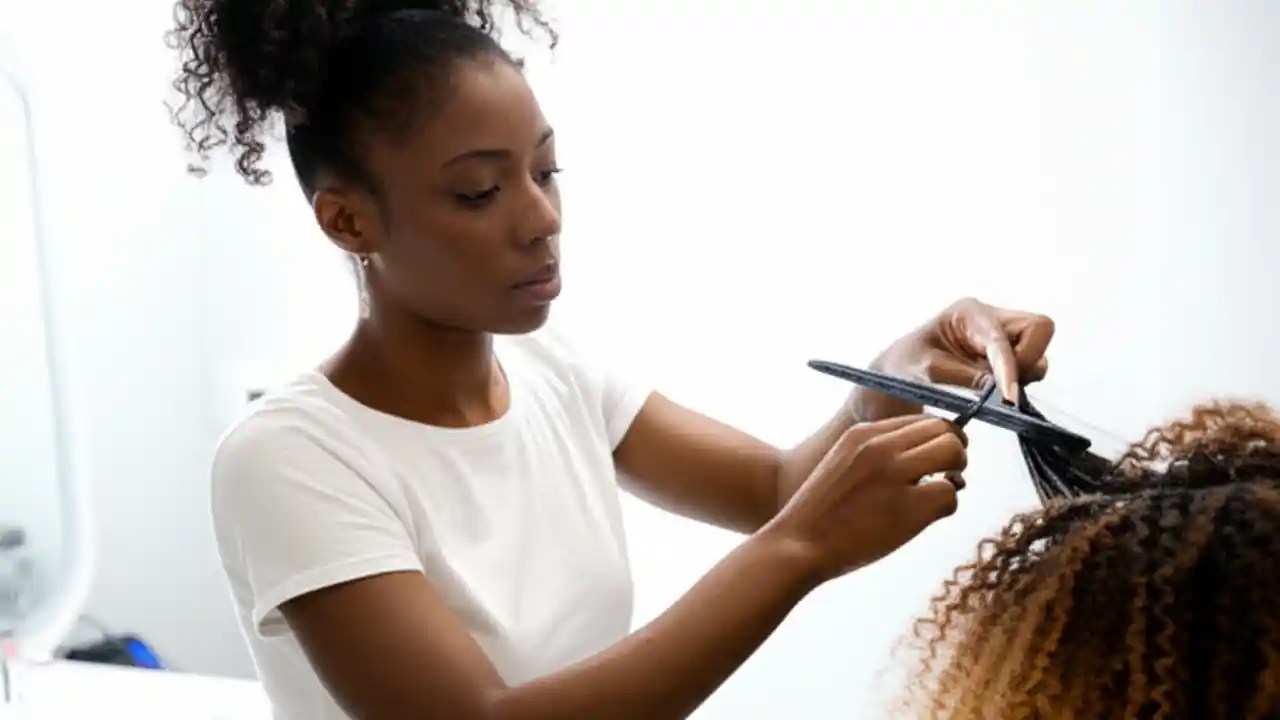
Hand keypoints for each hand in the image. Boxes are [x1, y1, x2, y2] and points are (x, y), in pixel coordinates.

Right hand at [762, 415, 965, 582]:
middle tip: (945, 476)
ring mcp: (895, 475)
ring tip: (935, 494)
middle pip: (945, 430)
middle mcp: (881, 446)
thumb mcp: (843, 464)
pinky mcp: (908, 508)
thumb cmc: (821, 513)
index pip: (922, 419)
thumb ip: (876, 454)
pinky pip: (950, 495)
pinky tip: (924, 518)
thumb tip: (924, 456)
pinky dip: (946, 507)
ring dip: (955, 474)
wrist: (797, 545)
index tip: (934, 461)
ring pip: (954, 453)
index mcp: (863, 433)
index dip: (937, 439)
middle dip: (954, 451)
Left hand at [849, 297, 1055, 421]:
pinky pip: (1031, 364)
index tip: (1009, 398)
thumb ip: (964, 376)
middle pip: (1039, 329)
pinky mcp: (1007, 353)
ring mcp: (1002, 334)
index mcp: (968, 312)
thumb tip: (998, 389)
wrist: (898, 372)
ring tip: (995, 390)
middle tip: (1005, 389)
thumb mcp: (927, 371)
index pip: (1001, 338)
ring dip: (1025, 372)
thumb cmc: (906, 365)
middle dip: (1029, 359)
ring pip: (1038, 348)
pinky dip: (1021, 379)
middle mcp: (990, 317)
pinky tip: (997, 390)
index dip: (1009, 367)